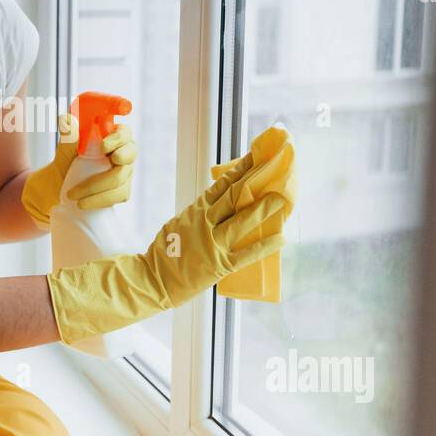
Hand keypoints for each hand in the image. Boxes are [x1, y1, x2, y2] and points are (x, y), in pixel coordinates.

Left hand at [22, 112, 136, 227]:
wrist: (62, 184)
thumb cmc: (68, 159)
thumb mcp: (65, 146)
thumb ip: (69, 134)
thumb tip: (68, 120)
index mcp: (112, 135)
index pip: (124, 132)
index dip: (119, 137)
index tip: (103, 145)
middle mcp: (123, 151)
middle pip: (131, 153)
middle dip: (120, 157)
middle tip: (106, 161)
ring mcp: (126, 171)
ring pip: (120, 179)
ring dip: (96, 187)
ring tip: (73, 194)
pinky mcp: (122, 190)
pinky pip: (118, 195)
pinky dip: (99, 200)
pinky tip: (83, 203)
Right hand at [139, 158, 286, 309]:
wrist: (153, 278)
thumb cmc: (166, 251)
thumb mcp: (181, 222)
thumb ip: (201, 213)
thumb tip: (223, 202)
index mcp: (196, 210)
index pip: (222, 185)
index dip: (241, 170)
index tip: (256, 157)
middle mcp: (205, 222)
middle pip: (234, 198)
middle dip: (256, 184)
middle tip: (276, 171)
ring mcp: (212, 243)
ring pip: (241, 222)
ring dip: (263, 210)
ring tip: (282, 200)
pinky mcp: (220, 265)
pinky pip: (246, 253)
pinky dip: (264, 245)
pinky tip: (280, 238)